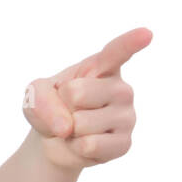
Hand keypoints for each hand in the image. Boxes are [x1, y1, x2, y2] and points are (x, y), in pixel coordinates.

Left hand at [23, 27, 151, 169]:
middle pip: (77, 93)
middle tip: (69, 110)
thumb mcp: (35, 94)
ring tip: (76, 128)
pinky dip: (75, 148)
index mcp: (103, 67)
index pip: (117, 52)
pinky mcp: (124, 143)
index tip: (146, 33)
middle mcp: (121, 89)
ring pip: (81, 124)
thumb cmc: (51, 107)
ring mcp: (127, 116)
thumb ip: (41, 99)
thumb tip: (67, 127)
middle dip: (61, 106)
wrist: (56, 140)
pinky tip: (82, 144)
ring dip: (68, 130)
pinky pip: (90, 146)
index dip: (130, 42)